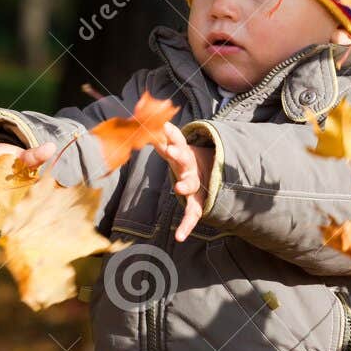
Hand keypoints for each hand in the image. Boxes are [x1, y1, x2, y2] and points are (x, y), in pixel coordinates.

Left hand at [155, 122, 213, 241]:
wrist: (210, 173)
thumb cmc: (184, 159)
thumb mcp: (173, 145)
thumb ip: (159, 134)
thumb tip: (140, 113)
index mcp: (184, 153)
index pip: (178, 141)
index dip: (171, 134)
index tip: (164, 126)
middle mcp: (191, 168)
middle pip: (185, 160)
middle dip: (178, 154)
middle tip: (169, 150)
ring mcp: (195, 185)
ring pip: (191, 185)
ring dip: (185, 185)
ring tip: (179, 188)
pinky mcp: (196, 202)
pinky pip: (192, 215)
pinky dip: (186, 226)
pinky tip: (179, 237)